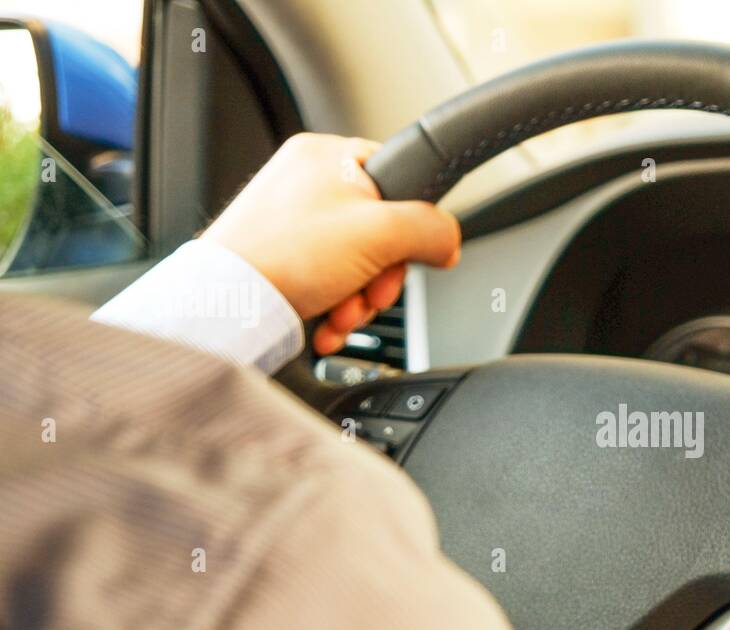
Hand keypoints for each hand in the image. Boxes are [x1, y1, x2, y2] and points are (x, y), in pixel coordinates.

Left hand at [202, 133, 460, 354]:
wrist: (228, 304)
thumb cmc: (284, 256)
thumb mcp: (380, 233)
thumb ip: (430, 230)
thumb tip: (450, 241)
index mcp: (327, 155)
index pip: (398, 182)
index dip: (409, 227)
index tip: (405, 256)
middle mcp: (307, 182)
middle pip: (380, 233)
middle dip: (379, 278)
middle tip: (369, 293)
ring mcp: (292, 222)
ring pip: (358, 264)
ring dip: (359, 301)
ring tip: (342, 313)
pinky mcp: (282, 258)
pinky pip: (330, 280)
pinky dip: (335, 308)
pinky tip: (327, 322)